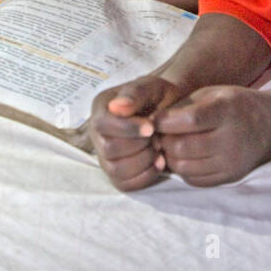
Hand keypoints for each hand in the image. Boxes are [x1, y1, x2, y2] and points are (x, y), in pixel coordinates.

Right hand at [89, 76, 187, 190]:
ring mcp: (105, 156)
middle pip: (108, 150)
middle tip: (158, 137)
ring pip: (115, 170)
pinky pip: (125, 184)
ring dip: (143, 161)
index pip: (102, 125)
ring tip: (159, 148)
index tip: (151, 127)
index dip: (127, 129)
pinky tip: (159, 162)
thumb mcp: (150, 86)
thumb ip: (135, 93)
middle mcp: (98, 134)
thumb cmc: (158, 96)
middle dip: (139, 146)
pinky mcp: (117, 174)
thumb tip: (117, 106)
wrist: (173, 109)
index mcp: (101, 109)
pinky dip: (145, 176)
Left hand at [153, 86, 270, 186]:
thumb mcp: (213, 93)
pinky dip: (182, 169)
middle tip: (157, 134)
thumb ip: (184, 105)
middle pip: (182, 147)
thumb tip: (152, 122)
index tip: (154, 119)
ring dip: (169, 157)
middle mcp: (231, 140)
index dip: (165, 121)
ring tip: (169, 145)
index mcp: (226, 111)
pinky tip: (182, 157)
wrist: (270, 127)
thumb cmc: (234, 105)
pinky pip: (193, 180)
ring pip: (184, 167)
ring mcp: (231, 163)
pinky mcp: (229, 178)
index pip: (189, 120)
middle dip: (163, 140)